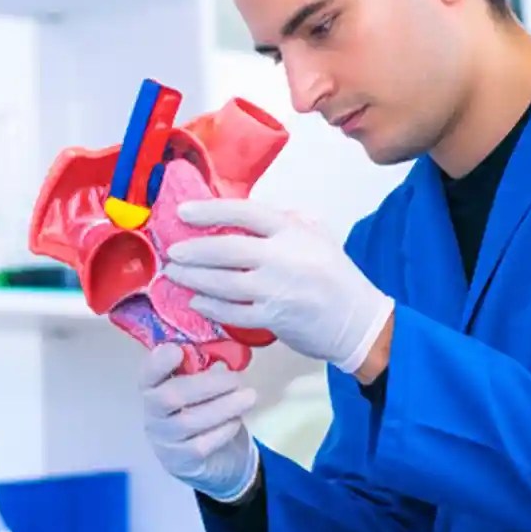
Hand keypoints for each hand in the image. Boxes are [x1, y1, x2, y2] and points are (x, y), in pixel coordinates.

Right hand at [140, 343, 259, 502]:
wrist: (216, 457)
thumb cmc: (207, 408)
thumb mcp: (203, 384)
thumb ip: (202, 367)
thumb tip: (224, 349)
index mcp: (154, 387)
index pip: (147, 374)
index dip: (158, 363)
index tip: (177, 350)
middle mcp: (153, 413)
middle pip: (169, 396)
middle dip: (206, 385)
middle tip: (237, 379)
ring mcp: (164, 440)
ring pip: (188, 422)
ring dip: (223, 407)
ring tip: (249, 397)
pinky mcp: (180, 461)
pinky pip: (200, 445)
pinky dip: (222, 431)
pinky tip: (237, 421)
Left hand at [163, 198, 394, 374]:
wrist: (358, 321)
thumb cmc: (337, 277)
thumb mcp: (319, 235)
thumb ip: (287, 220)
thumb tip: (249, 214)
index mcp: (293, 231)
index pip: (244, 213)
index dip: (211, 210)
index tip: (184, 211)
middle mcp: (283, 257)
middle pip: (226, 250)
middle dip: (193, 250)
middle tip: (172, 251)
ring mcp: (277, 290)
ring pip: (224, 283)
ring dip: (194, 279)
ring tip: (175, 275)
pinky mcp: (273, 318)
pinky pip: (233, 312)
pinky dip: (211, 307)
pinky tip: (196, 302)